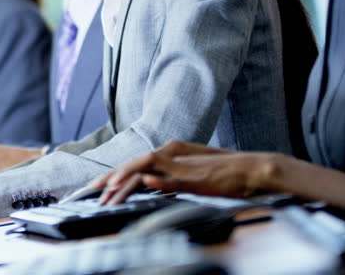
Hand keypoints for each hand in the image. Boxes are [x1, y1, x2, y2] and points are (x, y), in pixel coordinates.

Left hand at [89, 141, 271, 204]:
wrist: (252, 169)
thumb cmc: (224, 174)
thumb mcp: (190, 175)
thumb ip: (169, 178)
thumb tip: (150, 185)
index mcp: (170, 153)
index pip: (135, 163)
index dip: (114, 174)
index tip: (98, 186)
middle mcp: (171, 155)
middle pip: (133, 164)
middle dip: (110, 178)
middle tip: (92, 190)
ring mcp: (182, 165)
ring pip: (145, 170)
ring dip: (125, 181)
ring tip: (109, 191)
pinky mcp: (195, 177)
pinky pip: (171, 178)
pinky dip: (156, 180)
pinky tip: (143, 183)